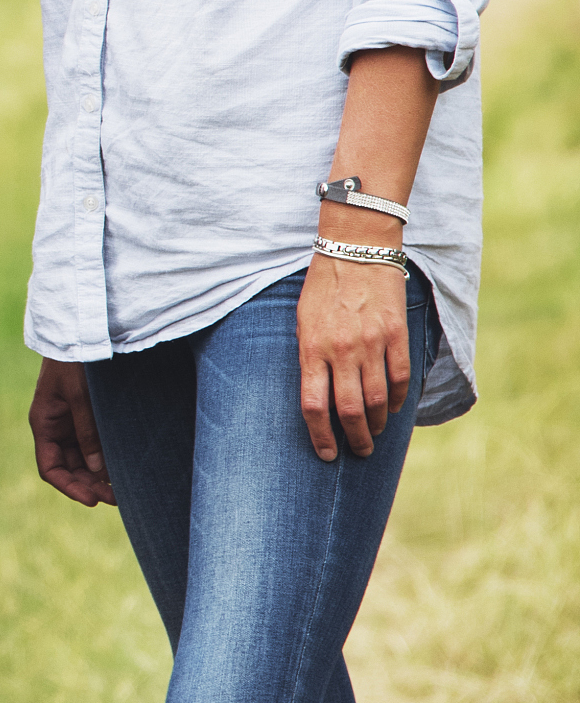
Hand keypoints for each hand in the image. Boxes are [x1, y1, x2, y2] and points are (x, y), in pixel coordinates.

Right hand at [29, 357, 113, 506]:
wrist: (81, 328)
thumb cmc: (74, 358)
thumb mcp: (79, 394)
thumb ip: (87, 430)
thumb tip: (96, 469)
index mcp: (44, 424)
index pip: (50, 468)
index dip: (69, 487)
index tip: (91, 499)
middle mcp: (56, 428)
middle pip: (69, 468)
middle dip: (89, 485)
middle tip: (115, 498)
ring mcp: (72, 422)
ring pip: (83, 459)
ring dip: (99, 475)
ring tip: (122, 488)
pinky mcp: (88, 414)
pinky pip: (95, 444)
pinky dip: (106, 457)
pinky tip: (122, 467)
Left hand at [298, 254, 411, 460]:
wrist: (356, 247)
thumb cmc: (322, 287)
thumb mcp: (302, 324)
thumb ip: (309, 360)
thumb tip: (318, 396)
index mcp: (312, 351)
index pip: (314, 407)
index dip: (320, 437)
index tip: (327, 454)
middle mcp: (341, 352)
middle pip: (348, 410)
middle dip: (354, 438)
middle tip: (358, 452)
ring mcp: (371, 343)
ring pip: (376, 399)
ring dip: (376, 423)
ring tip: (374, 435)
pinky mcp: (396, 333)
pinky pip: (400, 376)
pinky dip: (398, 398)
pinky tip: (393, 408)